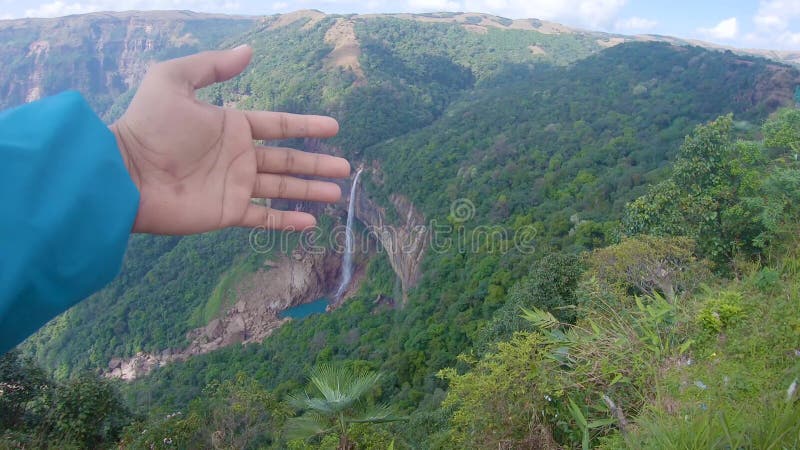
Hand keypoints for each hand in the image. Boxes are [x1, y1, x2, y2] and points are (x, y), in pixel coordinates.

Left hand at [110, 45, 349, 234]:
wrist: (125, 174)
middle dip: (317, 164)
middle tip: (346, 168)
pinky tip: (310, 222)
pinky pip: (264, 218)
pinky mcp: (227, 212)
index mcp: (232, 126)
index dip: (307, 126)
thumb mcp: (173, 80)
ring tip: (337, 193)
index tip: (333, 128)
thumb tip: (248, 50)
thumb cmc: (148, 126)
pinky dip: (287, 222)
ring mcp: (235, 185)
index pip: (279, 126)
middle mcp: (239, 156)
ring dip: (310, 190)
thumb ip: (212, 66)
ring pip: (283, 188)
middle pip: (288, 159)